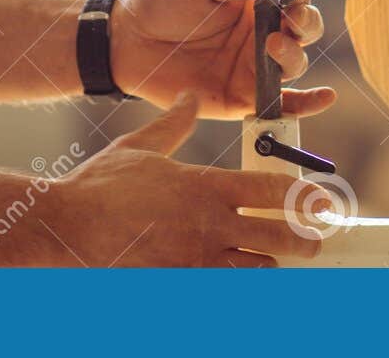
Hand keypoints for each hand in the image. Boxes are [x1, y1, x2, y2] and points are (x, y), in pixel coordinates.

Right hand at [50, 92, 325, 265]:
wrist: (67, 228)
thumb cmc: (101, 186)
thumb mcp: (140, 146)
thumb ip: (174, 124)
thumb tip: (190, 96)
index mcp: (205, 186)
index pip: (272, 189)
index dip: (304, 195)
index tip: (320, 200)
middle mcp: (209, 225)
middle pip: (279, 236)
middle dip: (305, 239)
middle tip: (315, 241)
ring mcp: (196, 261)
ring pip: (257, 269)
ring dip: (270, 265)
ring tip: (276, 260)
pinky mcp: (181, 285)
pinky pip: (225, 291)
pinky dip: (238, 287)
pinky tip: (241, 282)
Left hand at [109, 0, 335, 119]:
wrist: (125, 39)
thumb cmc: (161, 1)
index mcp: (255, 3)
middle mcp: (260, 36)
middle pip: (303, 33)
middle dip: (305, 25)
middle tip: (289, 21)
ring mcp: (252, 69)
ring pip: (294, 65)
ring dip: (294, 55)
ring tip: (272, 46)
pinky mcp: (240, 100)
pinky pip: (281, 105)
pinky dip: (306, 105)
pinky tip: (326, 97)